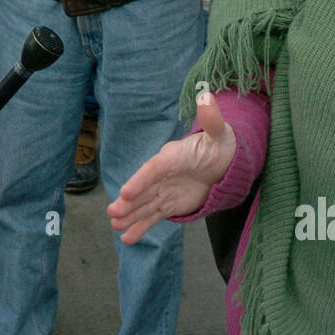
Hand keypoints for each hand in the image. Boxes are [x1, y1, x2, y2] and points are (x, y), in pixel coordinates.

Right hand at [107, 91, 236, 243]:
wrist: (221, 162)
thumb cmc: (218, 144)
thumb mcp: (219, 132)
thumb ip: (212, 119)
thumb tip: (206, 96)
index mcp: (172, 156)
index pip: (154, 169)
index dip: (140, 180)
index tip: (126, 191)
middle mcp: (162, 174)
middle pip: (143, 189)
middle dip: (128, 201)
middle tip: (113, 212)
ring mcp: (164, 190)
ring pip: (144, 205)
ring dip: (130, 216)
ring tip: (115, 227)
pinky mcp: (168, 204)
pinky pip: (153, 217)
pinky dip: (140, 227)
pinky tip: (126, 238)